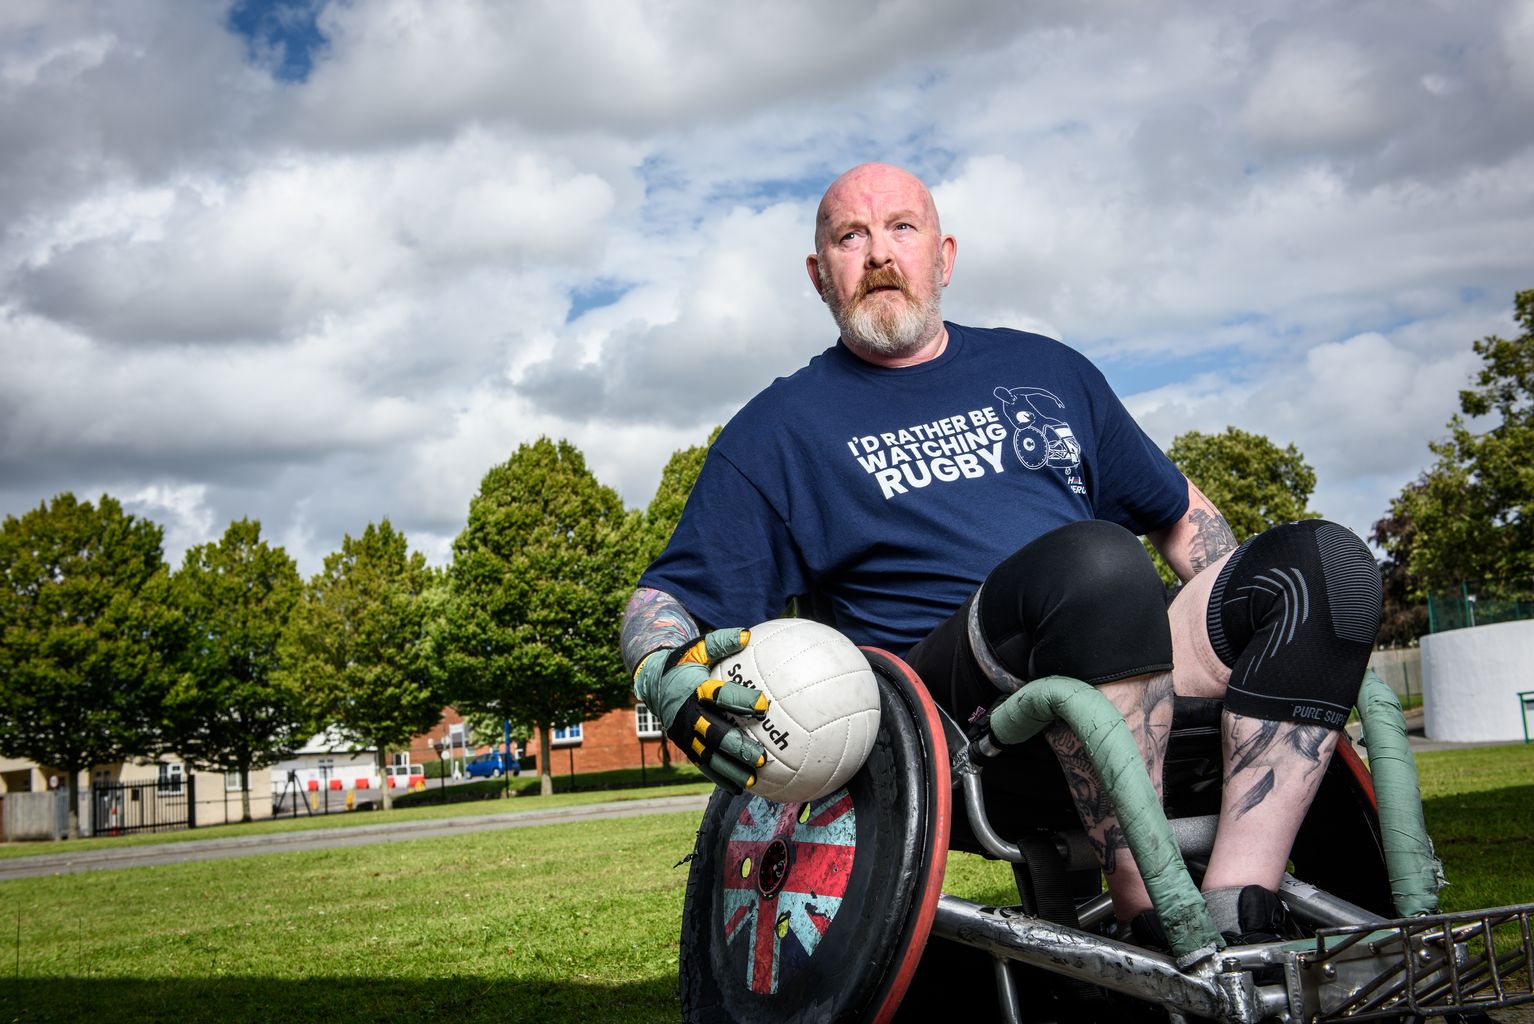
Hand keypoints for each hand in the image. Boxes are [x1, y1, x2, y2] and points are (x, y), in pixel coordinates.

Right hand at [633, 628, 769, 792]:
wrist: (653, 682)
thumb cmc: (684, 663)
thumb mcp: (697, 648)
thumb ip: (721, 642)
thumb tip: (748, 634)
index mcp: (693, 689)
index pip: (719, 695)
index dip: (740, 700)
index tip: (764, 705)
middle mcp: (688, 715)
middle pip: (714, 733)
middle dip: (737, 747)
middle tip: (761, 757)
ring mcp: (684, 733)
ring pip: (708, 755)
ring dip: (730, 769)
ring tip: (752, 780)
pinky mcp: (684, 745)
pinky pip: (702, 764)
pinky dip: (719, 777)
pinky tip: (738, 788)